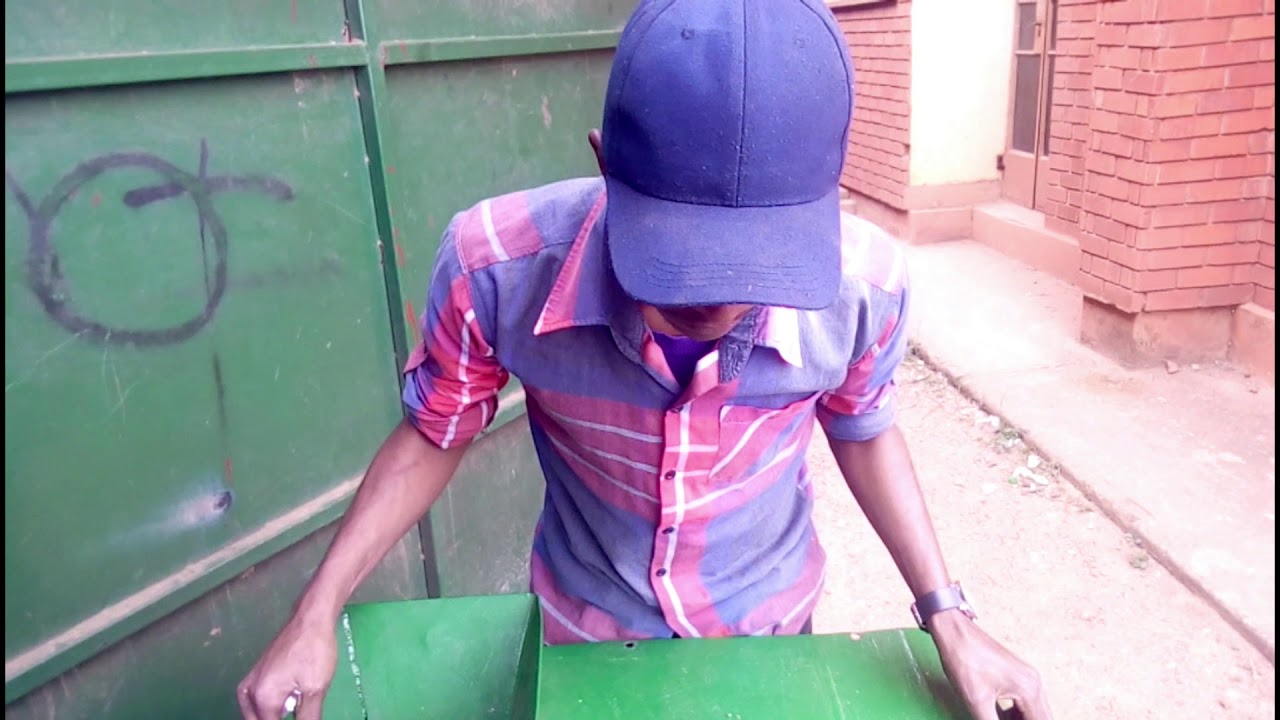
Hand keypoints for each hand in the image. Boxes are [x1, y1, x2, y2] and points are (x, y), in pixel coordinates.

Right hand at [237, 612, 337, 719]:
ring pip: (255, 714)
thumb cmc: (314, 651)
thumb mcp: (315, 689)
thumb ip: (308, 717)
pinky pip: (255, 702)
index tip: (301, 716)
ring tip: (292, 711)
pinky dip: (267, 709)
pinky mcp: (256, 674)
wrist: (311, 619)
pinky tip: (285, 706)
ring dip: (271, 715)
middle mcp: (249, 692)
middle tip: (298, 713)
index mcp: (262, 698)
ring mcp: (250, 681)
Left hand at [928, 610, 1052, 719]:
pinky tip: (1000, 718)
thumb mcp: (977, 701)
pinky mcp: (1016, 675)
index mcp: (1029, 690)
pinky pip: (1024, 702)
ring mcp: (1026, 677)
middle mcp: (1033, 682)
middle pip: (1041, 717)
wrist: (953, 632)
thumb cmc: (964, 659)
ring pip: (1033, 711)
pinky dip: (1016, 714)